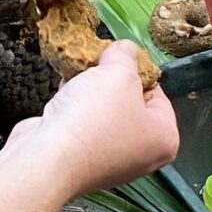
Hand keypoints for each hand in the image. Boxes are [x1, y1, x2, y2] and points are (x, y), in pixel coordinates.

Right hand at [0, 41, 179, 197]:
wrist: (47, 157)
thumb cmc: (93, 119)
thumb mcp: (118, 72)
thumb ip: (125, 54)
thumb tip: (125, 49)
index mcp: (164, 139)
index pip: (158, 93)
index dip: (136, 70)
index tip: (117, 58)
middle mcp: (142, 155)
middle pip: (130, 103)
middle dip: (110, 81)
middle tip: (97, 65)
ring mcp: (111, 162)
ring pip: (104, 114)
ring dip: (89, 93)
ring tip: (78, 75)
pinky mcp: (82, 161)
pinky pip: (83, 126)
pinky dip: (74, 109)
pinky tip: (64, 91)